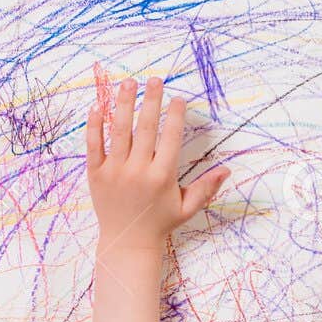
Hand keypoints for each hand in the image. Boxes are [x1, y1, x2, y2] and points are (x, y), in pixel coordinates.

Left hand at [86, 77, 228, 251]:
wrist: (127, 242)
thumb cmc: (159, 223)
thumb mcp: (187, 208)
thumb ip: (206, 188)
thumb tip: (227, 170)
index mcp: (162, 177)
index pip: (170, 138)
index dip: (175, 116)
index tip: (178, 98)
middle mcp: (138, 171)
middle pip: (146, 128)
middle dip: (152, 101)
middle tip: (155, 79)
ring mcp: (115, 172)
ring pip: (119, 131)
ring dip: (123, 104)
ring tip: (128, 83)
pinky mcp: (96, 175)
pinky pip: (94, 146)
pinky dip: (94, 126)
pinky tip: (97, 106)